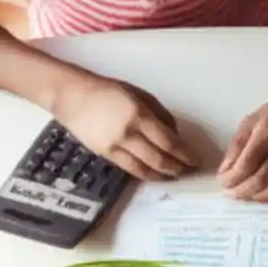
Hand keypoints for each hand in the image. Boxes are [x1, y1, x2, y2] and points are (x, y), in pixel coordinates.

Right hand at [52, 75, 196, 180]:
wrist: (72, 96)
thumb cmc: (109, 90)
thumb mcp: (140, 95)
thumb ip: (161, 115)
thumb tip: (176, 136)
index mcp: (139, 115)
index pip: (168, 142)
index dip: (184, 155)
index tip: (195, 160)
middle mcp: (128, 134)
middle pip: (159, 159)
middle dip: (178, 168)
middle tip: (189, 170)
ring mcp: (115, 147)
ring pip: (145, 169)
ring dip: (164, 175)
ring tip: (175, 176)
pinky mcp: (105, 155)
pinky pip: (130, 169)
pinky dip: (146, 174)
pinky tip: (156, 175)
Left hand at [218, 95, 267, 202]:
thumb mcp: (251, 122)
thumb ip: (237, 146)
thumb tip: (225, 172)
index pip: (246, 165)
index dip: (231, 179)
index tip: (223, 183)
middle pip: (261, 179)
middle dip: (243, 191)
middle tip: (233, 194)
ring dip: (260, 197)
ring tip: (249, 196)